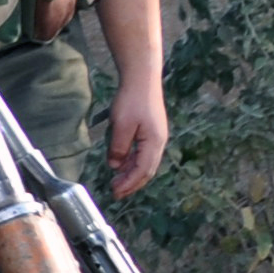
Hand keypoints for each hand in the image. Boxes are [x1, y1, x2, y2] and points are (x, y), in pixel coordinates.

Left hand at [107, 78, 169, 198]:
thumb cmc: (132, 100)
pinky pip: (142, 153)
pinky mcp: (150, 132)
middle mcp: (158, 142)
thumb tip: (116, 165)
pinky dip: (132, 162)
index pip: (143, 170)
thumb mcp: (121, 125)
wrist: (142, 79)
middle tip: (115, 192)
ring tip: (116, 182)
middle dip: (131, 183)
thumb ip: (119, 147)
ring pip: (145, 162)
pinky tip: (121, 165)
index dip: (129, 183)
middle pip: (147, 169)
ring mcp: (155, 137)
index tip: (115, 192)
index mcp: (154, 142)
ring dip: (131, 173)